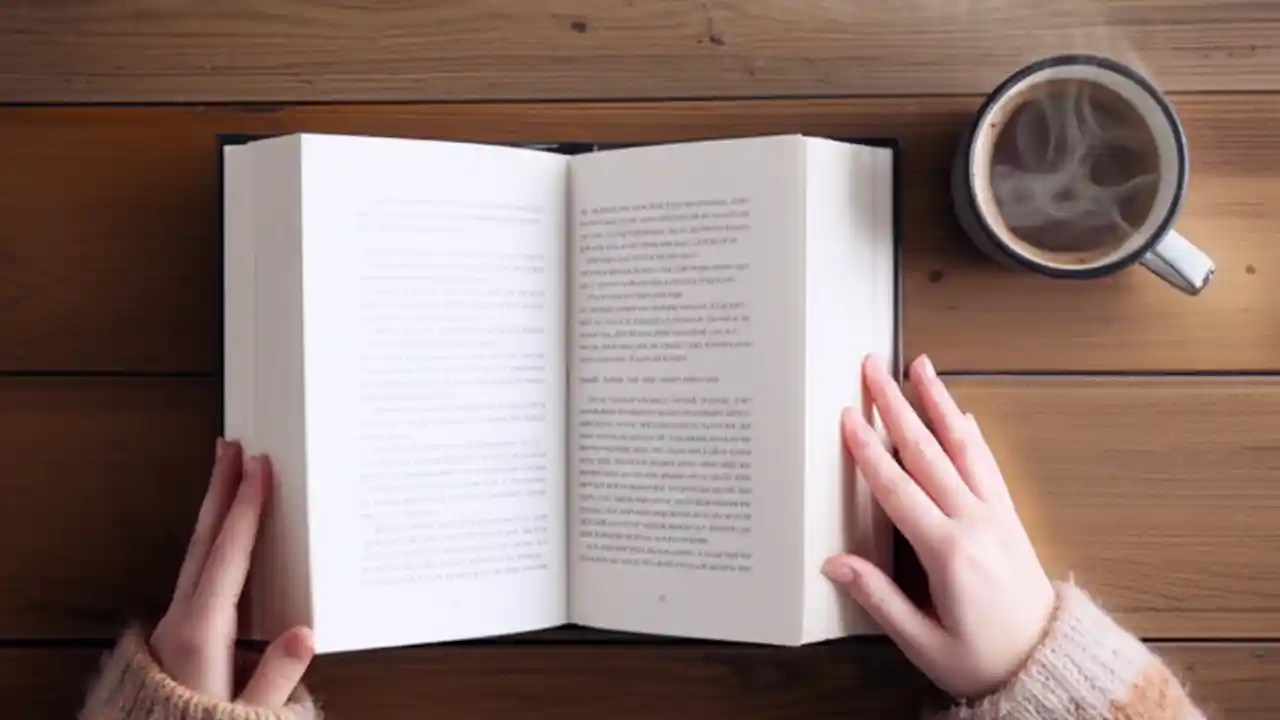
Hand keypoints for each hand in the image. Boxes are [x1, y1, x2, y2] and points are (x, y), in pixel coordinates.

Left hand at [150, 440, 313, 706]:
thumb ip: (277, 677)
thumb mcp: (248, 712)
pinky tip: (224, 539)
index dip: (246, 508)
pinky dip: (211, 543)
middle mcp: (181, 622)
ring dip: (213, 514)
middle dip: (219, 491)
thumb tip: (305, 634)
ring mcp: (174, 627)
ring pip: (196, 555)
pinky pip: (196, 574)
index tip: (258, 468)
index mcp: (199, 633)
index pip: (228, 555)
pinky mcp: (176, 636)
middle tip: (232, 447)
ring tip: (226, 477)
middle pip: (204, 542)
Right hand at [822, 356, 1054, 698]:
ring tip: (921, 367)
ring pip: (963, 446)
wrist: (1045, 665)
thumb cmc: (984, 660)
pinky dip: (972, 435)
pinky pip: (988, 465)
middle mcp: (975, 524)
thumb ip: (878, 598)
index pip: (898, 489)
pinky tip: (962, 415)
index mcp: (949, 552)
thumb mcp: (922, 642)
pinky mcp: (1009, 519)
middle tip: (874, 368)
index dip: (870, 451)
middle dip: (897, 405)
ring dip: (939, 403)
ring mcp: (996, 516)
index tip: (850, 416)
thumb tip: (835, 565)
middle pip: (928, 452)